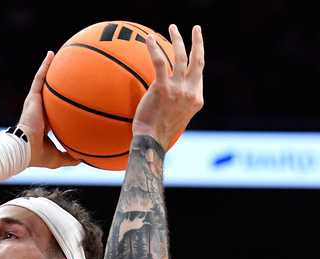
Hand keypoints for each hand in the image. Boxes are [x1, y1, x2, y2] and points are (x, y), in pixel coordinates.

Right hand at [18, 51, 79, 168]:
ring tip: (57, 55)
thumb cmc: (36, 155)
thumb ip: (70, 157)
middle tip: (66, 72)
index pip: (53, 111)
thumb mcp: (58, 157)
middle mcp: (39, 110)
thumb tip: (84, 160)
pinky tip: (51, 54)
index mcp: (44, 123)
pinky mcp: (32, 98)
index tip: (68, 99)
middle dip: (55, 83)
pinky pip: (39, 78)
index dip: (60, 105)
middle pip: (48, 93)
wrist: (23, 149)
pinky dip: (45, 66)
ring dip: (49, 68)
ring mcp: (34, 103)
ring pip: (42, 81)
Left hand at [132, 25, 204, 146]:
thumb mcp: (175, 120)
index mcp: (196, 99)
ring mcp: (178, 89)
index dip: (196, 61)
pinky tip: (149, 38)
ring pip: (181, 57)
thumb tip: (167, 100)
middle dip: (198, 42)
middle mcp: (191, 92)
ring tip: (173, 27)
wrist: (152, 143)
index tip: (194, 51)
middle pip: (198, 60)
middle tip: (195, 29)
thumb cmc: (157, 135)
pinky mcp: (162, 88)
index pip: (198, 75)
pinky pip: (159, 62)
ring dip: (178, 39)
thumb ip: (176, 106)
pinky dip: (154, 48)